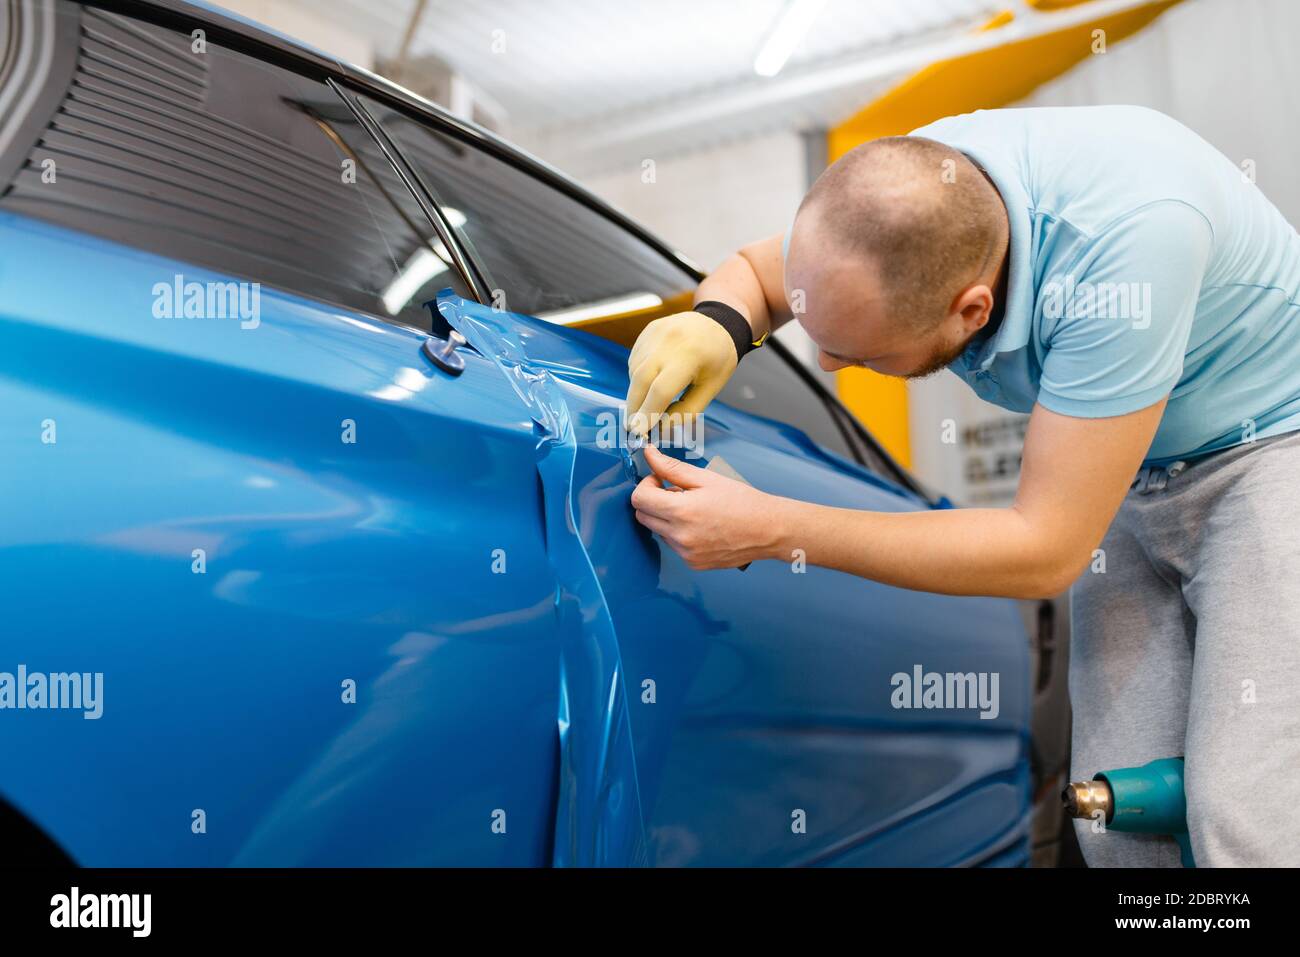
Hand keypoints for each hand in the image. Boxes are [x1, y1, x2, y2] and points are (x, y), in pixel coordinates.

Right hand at [625, 311, 737, 436]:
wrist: (718, 321)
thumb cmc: (718, 359)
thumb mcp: (711, 388)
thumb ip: (687, 411)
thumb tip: (661, 427)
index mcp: (689, 357)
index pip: (661, 390)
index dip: (648, 414)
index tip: (639, 432)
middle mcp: (668, 342)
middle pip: (641, 381)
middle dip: (635, 407)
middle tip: (634, 427)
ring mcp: (655, 334)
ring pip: (635, 371)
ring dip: (636, 393)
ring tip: (646, 404)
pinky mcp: (647, 331)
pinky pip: (635, 360)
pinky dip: (638, 376)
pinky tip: (649, 382)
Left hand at [631, 444, 786, 569]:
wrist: (768, 530)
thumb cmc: (742, 502)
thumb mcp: (706, 478)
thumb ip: (672, 467)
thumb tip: (648, 453)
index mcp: (681, 512)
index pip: (639, 499)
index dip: (647, 484)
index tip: (661, 480)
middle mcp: (680, 536)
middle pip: (643, 516)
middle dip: (653, 500)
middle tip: (677, 492)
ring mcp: (686, 553)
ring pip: (657, 530)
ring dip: (666, 517)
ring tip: (694, 509)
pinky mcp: (693, 563)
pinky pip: (672, 544)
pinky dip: (679, 532)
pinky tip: (701, 525)